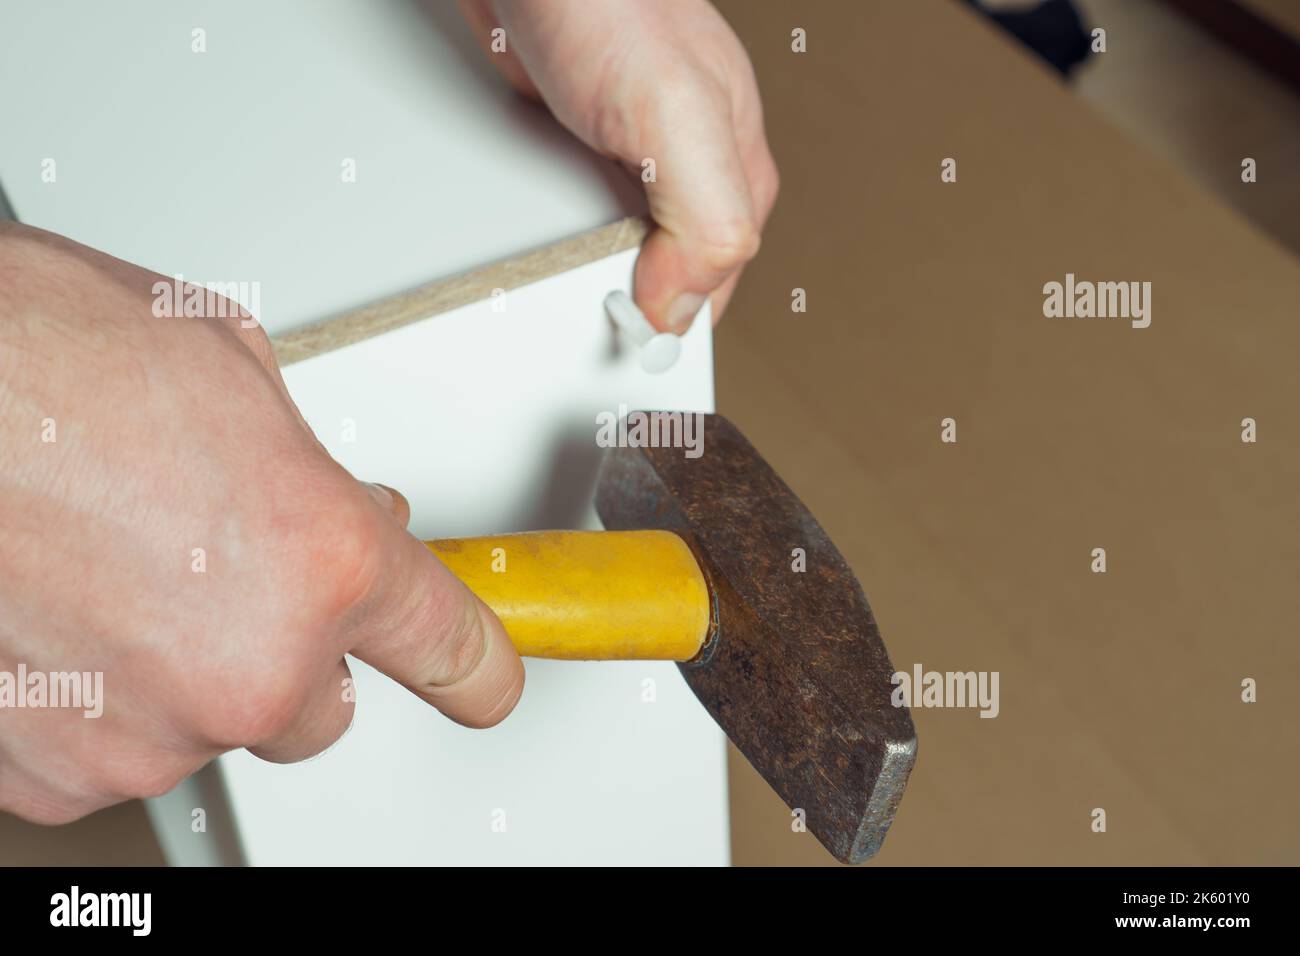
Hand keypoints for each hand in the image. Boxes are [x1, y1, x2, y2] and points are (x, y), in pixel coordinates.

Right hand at [0, 223, 522, 822]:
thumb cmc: (36, 359)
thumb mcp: (232, 374)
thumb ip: (311, 478)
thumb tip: (340, 514)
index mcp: (323, 561)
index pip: (452, 647)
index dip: (477, 664)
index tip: (485, 676)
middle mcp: (249, 666)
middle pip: (325, 705)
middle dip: (289, 646)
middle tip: (220, 569)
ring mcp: (145, 733)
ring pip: (212, 724)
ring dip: (182, 668)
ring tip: (110, 567)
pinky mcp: (53, 772)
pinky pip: (115, 748)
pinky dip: (100, 699)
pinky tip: (64, 611)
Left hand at [460, 0, 778, 332]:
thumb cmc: (604, 2)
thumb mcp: (679, 113)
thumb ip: (707, 216)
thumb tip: (683, 305)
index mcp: (736, 175)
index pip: (716, 288)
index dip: (671, 322)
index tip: (624, 336)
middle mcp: (687, 176)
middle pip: (663, 282)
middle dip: (622, 302)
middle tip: (580, 305)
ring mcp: (630, 168)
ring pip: (613, 260)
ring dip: (578, 274)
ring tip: (554, 266)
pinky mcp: (577, 156)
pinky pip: (567, 229)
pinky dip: (547, 244)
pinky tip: (532, 234)